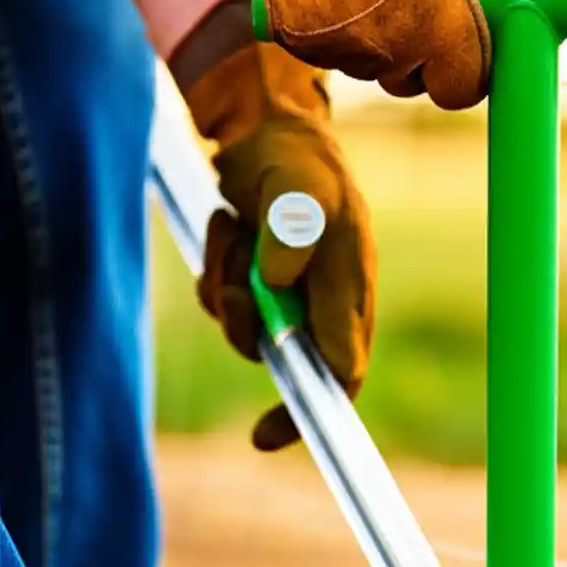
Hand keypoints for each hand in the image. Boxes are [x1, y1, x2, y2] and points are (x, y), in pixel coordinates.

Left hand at [184, 41, 375, 450]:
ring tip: (232, 231)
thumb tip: (279, 281)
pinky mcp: (262, 284)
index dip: (314, 407)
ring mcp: (292, 295)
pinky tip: (228, 227)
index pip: (343, 368)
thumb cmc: (296, 159)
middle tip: (236, 285)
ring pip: (248, 331)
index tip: (267, 434)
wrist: (269, 132)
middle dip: (248, 328)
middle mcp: (325, 300)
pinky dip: (216, 273)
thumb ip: (294, 225)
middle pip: (285, 357)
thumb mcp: (298, 180)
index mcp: (349, 285)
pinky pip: (228, 305)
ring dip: (227, 291)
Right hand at [235, 0, 515, 109]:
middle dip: (417, 58)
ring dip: (374, 40)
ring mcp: (341, 52)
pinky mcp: (300, 43)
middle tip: (415, 10)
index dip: (465, 75)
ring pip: (368, 64)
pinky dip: (333, 28)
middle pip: (410, 81)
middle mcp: (391, 52)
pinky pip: (328, 48)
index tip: (466, 56)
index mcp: (437, 29)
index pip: (461, 89)